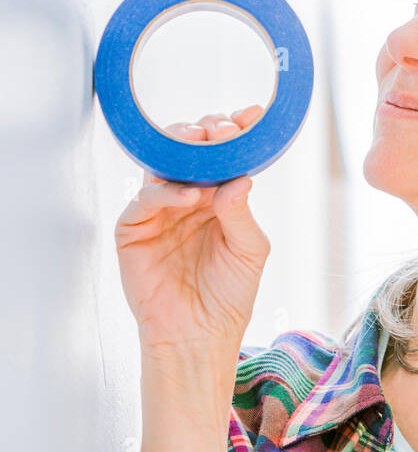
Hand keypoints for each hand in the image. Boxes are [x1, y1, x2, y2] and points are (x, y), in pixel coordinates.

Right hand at [115, 106, 269, 355]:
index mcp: (216, 196)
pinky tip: (190, 196)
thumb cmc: (228, 295)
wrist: (199, 337)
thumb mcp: (249, 250)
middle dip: (205, 132)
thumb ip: (242, 212)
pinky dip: (165, 191)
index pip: (221, 154)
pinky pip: (144, 198)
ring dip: (179, 148)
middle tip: (221, 129)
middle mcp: (185, 197)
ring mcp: (158, 210)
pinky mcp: (133, 229)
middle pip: (186, 148)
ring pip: (160, 163)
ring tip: (202, 144)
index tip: (250, 115)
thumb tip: (240, 177)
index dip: (233, 131)